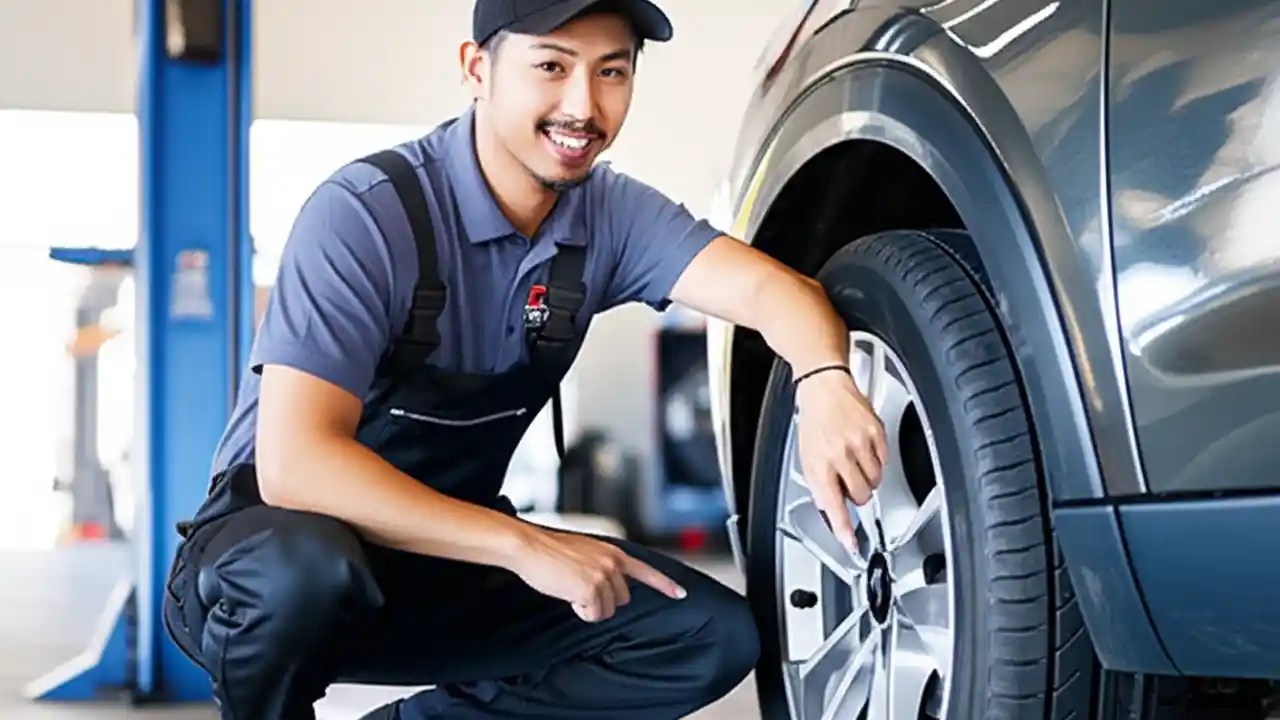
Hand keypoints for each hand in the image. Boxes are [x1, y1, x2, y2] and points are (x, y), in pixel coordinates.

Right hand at [509, 526, 686, 622]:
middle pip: (622, 599)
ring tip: (570, 588)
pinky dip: (580, 611)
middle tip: (579, 587)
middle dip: (603, 600)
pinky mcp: (591, 589)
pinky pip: (593, 615)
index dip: (665, 584)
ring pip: (608, 610)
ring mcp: (603, 576)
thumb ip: (603, 565)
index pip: (646, 571)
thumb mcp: (585, 552)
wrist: (530, 547)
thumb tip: (610, 587)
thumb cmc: (549, 551)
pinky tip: (567, 595)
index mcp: (613, 552)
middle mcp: (613, 563)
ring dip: (590, 606)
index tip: (681, 594)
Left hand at [794, 366, 886, 554]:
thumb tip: (832, 508)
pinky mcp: (877, 433)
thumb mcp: (807, 457)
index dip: (844, 528)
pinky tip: (863, 448)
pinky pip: (884, 462)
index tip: (851, 544)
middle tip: (847, 479)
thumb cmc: (814, 421)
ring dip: (866, 477)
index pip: (833, 505)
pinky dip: (876, 460)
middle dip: (856, 494)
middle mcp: (840, 455)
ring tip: (853, 459)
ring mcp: (860, 444)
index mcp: (818, 464)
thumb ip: (820, 485)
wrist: (824, 387)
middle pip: (861, 496)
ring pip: (875, 481)